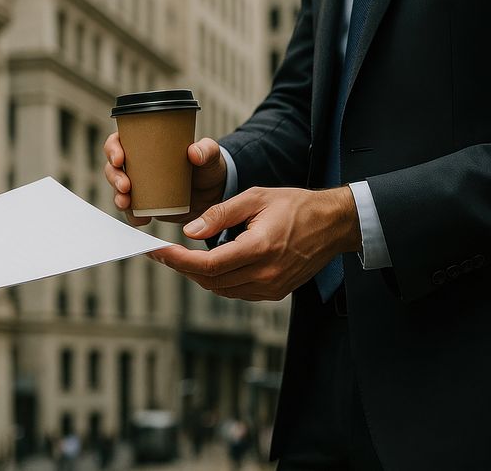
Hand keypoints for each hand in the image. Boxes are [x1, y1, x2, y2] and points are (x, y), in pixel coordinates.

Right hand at [103, 133, 226, 226]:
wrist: (214, 193)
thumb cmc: (208, 167)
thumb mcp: (210, 155)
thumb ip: (206, 149)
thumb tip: (193, 152)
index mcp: (146, 143)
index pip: (119, 140)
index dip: (112, 148)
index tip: (119, 158)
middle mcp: (138, 163)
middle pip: (113, 167)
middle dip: (113, 176)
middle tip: (125, 186)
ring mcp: (140, 185)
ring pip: (118, 189)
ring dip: (117, 196)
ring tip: (126, 202)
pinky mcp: (145, 204)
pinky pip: (132, 211)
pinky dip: (132, 215)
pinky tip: (141, 218)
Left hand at [149, 187, 360, 300]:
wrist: (333, 224)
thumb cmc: (295, 205)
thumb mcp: (255, 198)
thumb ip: (220, 214)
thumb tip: (189, 231)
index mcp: (260, 248)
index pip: (208, 264)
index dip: (178, 260)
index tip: (157, 252)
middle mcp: (266, 274)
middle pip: (211, 280)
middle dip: (182, 267)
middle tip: (161, 254)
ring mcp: (272, 287)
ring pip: (221, 290)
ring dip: (198, 276)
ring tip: (180, 258)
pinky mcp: (275, 292)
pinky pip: (237, 292)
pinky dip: (218, 281)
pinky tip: (209, 265)